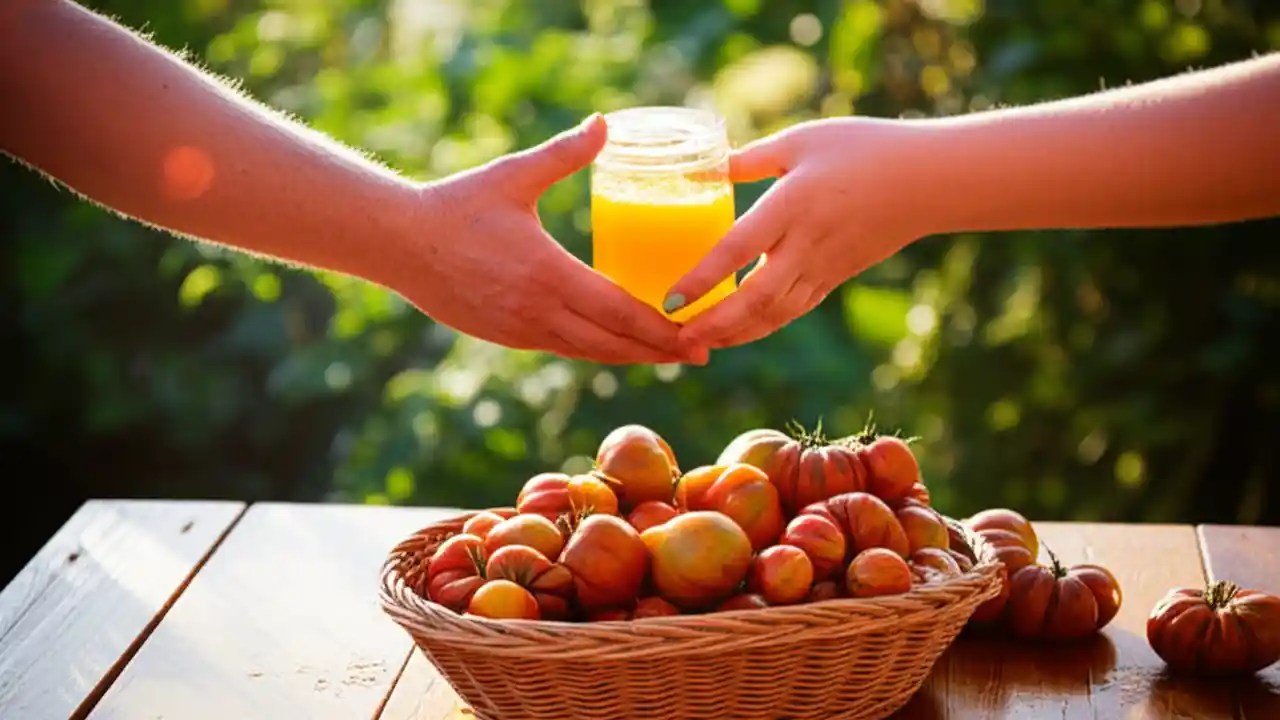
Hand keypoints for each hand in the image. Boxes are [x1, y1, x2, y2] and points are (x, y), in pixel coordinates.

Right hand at [394, 115, 693, 364]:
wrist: (399, 244)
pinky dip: (595, 351)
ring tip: (666, 355)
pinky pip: (562, 349)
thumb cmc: (458, 205)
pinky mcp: (506, 336)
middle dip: (659, 351)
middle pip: (613, 343)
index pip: (620, 312)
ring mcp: (520, 330)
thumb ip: (564, 153)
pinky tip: (613, 346)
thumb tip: (605, 124)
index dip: (662, 329)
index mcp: (549, 275)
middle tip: (700, 354)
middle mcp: (538, 312)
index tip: (696, 336)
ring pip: (589, 353)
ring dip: (630, 357)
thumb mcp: (514, 175)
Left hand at [664, 118, 928, 351]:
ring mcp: (823, 266)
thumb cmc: (863, 148)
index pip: (738, 249)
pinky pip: (792, 310)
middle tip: (676, 337)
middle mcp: (806, 243)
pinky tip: (734, 333)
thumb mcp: (802, 141)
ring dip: (733, 333)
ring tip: (696, 343)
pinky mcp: (834, 277)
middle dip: (714, 324)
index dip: (703, 279)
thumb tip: (703, 169)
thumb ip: (751, 158)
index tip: (670, 299)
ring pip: (773, 313)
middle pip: (754, 298)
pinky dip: (760, 326)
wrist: (929, 180)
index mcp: (793, 204)